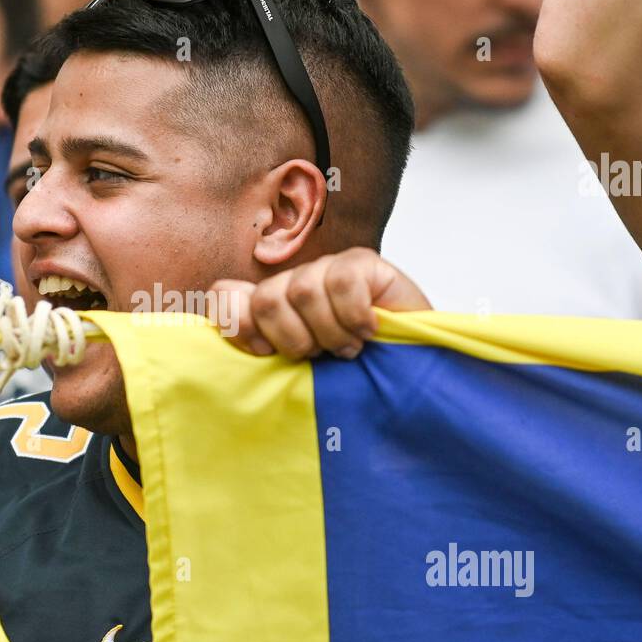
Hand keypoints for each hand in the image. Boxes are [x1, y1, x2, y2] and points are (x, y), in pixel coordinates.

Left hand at [211, 247, 430, 359]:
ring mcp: (327, 270)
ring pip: (303, 292)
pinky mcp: (362, 263)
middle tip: (320, 354)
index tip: (263, 352)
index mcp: (272, 310)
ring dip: (330, 332)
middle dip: (294, 339)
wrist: (416, 371)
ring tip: (349, 348)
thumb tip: (230, 351)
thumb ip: (265, 361)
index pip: (224, 295)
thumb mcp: (302, 378)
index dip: (236, 323)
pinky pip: (342, 283)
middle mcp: (294, 285)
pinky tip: (369, 330)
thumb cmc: (357, 377)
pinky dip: (354, 316)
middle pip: (266, 298)